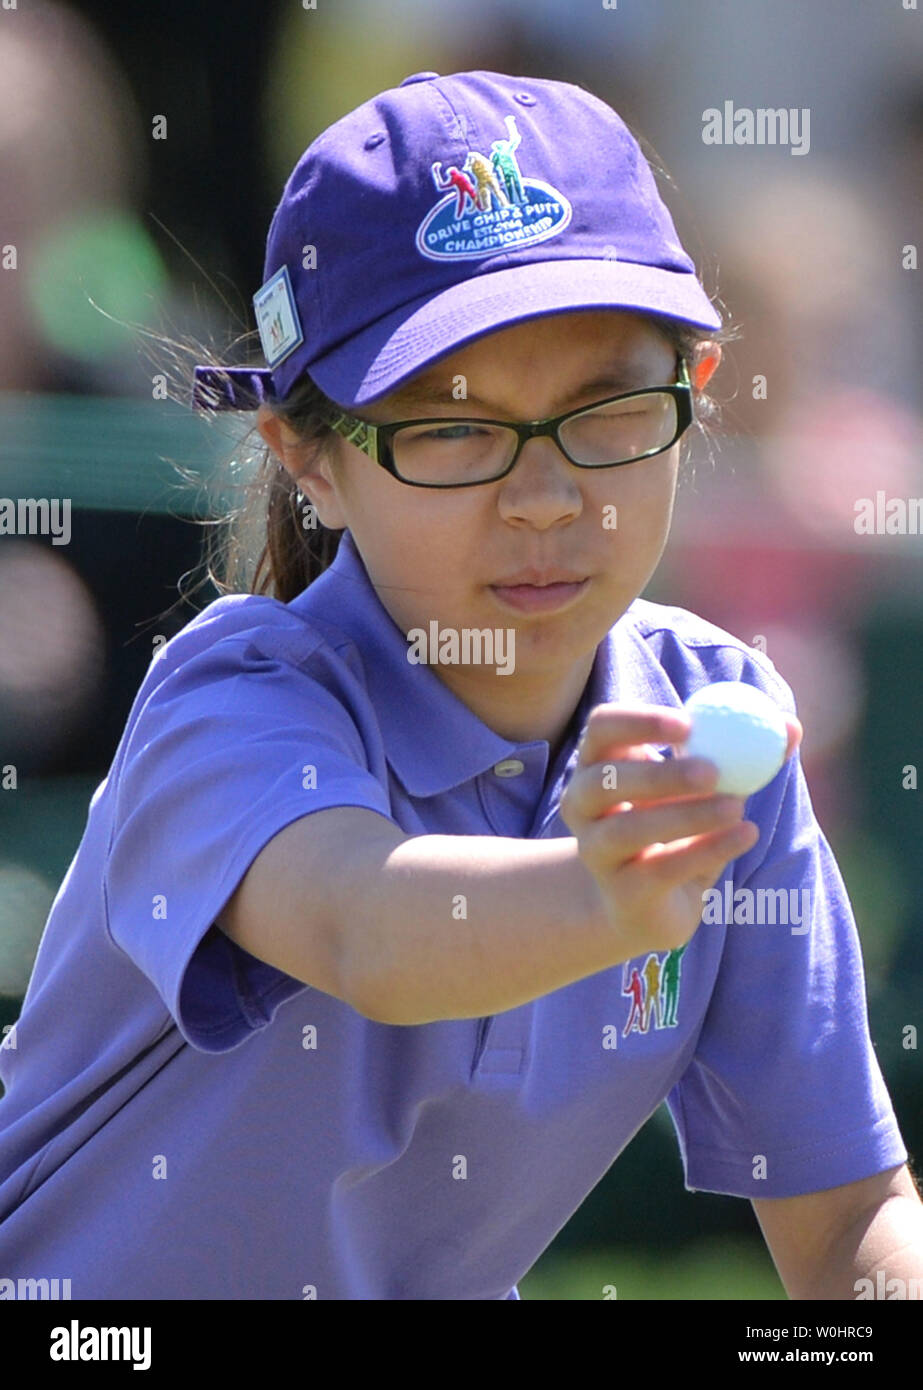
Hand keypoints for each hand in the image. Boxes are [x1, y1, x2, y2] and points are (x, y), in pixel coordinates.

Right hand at [560, 705, 791, 957]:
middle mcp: (583, 805)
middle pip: (605, 780)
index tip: (689, 722)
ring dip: (685, 815)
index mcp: (600, 763)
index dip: (639, 721)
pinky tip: (746, 834)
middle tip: (712, 772)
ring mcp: (596, 851)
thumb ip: (744, 756)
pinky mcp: (620, 891)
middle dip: (659, 774)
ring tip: (737, 809)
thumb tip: (791, 727)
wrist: (647, 904)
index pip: (603, 727)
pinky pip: (660, 869)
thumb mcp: (706, 789)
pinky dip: (707, 850)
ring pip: (628, 829)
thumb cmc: (677, 827)